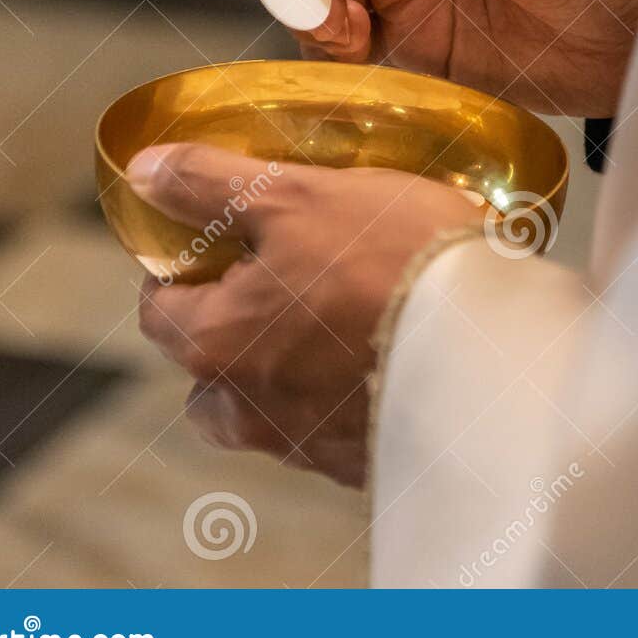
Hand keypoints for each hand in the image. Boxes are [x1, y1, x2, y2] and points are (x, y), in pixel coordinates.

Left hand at [126, 143, 481, 486]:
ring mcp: (309, 448)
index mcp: (214, 345)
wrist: (493, 342)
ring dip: (291, 375)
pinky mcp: (368, 466)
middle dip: (233, 338)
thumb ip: (212, 184)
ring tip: (348, 325)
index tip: (225, 245)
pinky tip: (391, 358)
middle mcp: (249, 411)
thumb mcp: (298, 195)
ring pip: (271, 411)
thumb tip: (145, 171)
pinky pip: (336, 431)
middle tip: (290, 288)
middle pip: (210, 378)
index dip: (184, 271)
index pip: (158, 311)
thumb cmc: (390, 258)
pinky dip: (348, 399)